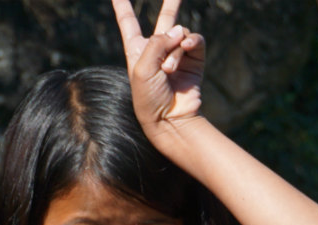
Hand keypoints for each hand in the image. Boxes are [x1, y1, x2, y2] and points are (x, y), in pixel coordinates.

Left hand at [111, 0, 204, 130]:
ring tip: (169, 69)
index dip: (122, 6)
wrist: (170, 120)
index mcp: (137, 50)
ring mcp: (178, 55)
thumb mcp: (141, 67)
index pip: (128, 22)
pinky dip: (192, 41)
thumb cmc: (148, 97)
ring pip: (180, 33)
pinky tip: (187, 47)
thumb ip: (158, 42)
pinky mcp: (195, 61)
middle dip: (172, 2)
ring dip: (175, 48)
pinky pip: (195, 40)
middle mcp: (158, 50)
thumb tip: (180, 31)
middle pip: (165, 18)